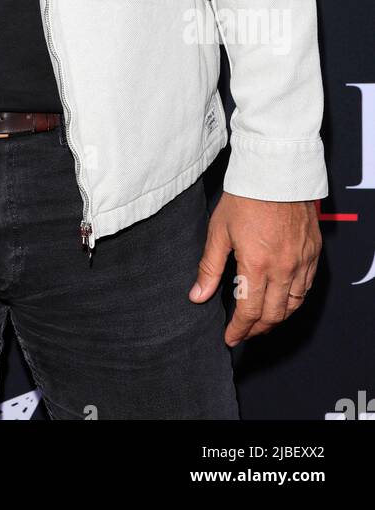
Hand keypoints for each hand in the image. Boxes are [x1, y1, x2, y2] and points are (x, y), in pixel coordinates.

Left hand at [188, 192, 321, 346]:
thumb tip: (197, 296)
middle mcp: (283, 268)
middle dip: (257, 329)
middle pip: (273, 314)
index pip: (250, 312)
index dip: (239, 330)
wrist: (275, 171)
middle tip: (243, 332)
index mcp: (257, 265)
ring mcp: (302, 261)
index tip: (230, 338)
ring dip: (277, 319)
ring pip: (293, 305)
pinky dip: (294, 301)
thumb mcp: (219, 231)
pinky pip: (306, 288)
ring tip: (261, 321)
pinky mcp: (313, 253)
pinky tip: (282, 300)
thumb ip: (209, 268)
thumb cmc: (244, 196)